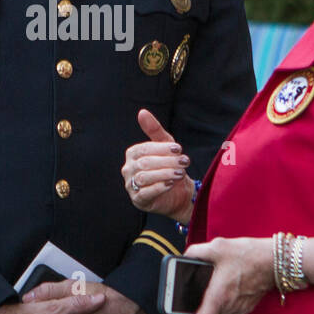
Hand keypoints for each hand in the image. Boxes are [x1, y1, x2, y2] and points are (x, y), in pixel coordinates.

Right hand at [122, 109, 194, 223]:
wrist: (178, 192)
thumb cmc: (169, 166)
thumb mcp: (165, 146)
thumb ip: (154, 130)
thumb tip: (142, 112)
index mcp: (133, 154)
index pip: (144, 149)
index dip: (162, 149)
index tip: (179, 149)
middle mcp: (128, 169)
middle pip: (145, 163)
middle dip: (167, 162)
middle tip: (185, 161)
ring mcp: (131, 185)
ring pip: (145, 177)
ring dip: (165, 174)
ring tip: (180, 173)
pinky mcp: (138, 200)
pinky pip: (146, 193)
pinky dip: (159, 187)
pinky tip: (171, 184)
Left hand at [176, 236, 272, 313]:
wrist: (275, 260)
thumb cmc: (248, 255)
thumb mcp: (218, 247)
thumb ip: (196, 251)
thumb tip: (186, 257)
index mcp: (219, 296)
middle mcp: (229, 308)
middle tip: (187, 312)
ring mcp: (240, 311)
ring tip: (201, 312)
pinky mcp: (248, 309)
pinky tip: (218, 308)